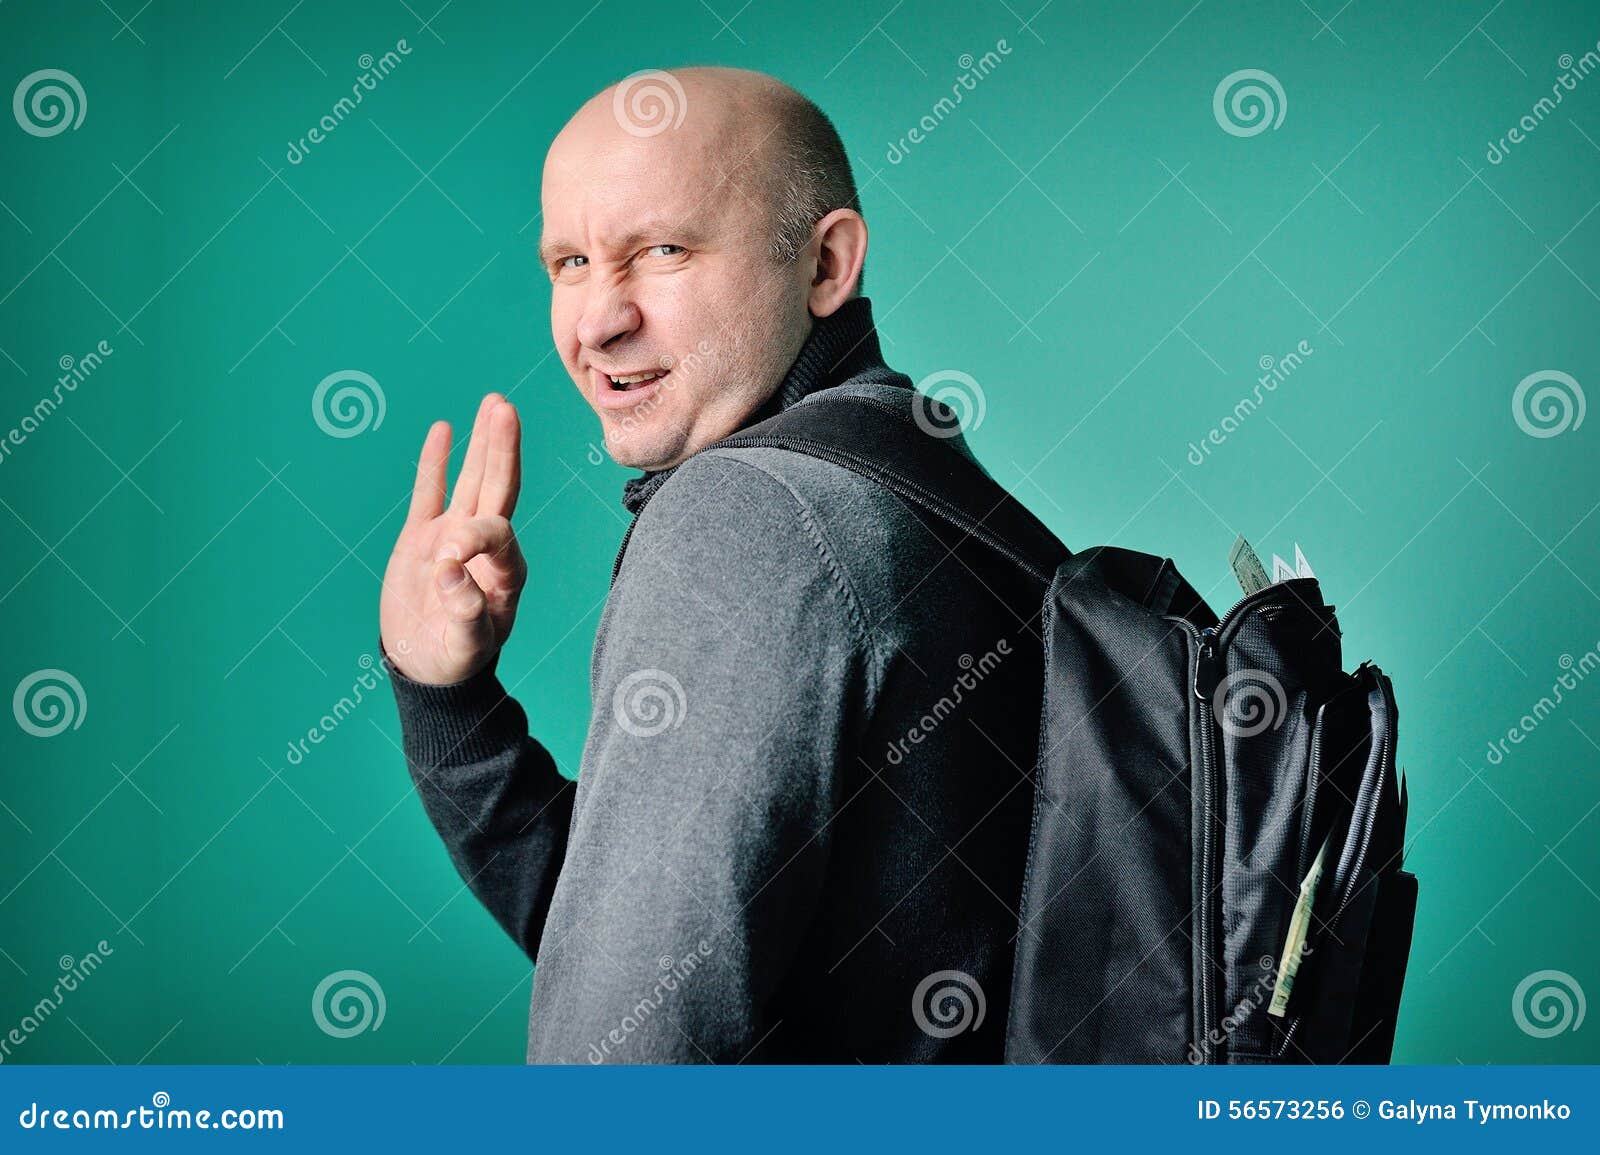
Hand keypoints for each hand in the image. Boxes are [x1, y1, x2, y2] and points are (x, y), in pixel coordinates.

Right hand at [379, 393, 527, 683]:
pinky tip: (444, 429)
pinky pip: (432, 491)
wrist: (427, 666)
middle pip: (499, 487)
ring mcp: (455, 536)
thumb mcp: (464, 647)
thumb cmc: (456, 660)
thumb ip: (464, 613)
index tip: (446, 562)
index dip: (476, 538)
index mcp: (504, 571)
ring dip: (483, 443)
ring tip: (494, 403)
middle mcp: (486, 547)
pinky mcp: (424, 537)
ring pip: (473, 480)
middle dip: (503, 448)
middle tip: (505, 408)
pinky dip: (437, 461)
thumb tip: (450, 571)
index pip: (498, 534)